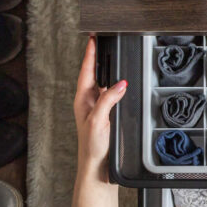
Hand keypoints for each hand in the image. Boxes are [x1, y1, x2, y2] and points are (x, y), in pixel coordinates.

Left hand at [73, 36, 127, 180]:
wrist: (97, 168)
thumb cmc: (92, 148)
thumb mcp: (99, 120)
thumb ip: (108, 100)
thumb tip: (120, 83)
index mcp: (82, 99)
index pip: (86, 70)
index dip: (89, 53)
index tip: (92, 38)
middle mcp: (89, 101)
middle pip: (94, 73)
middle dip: (98, 57)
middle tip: (102, 41)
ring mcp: (97, 108)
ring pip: (104, 83)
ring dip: (108, 70)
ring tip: (113, 56)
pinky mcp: (106, 115)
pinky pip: (112, 94)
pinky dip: (117, 85)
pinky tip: (123, 84)